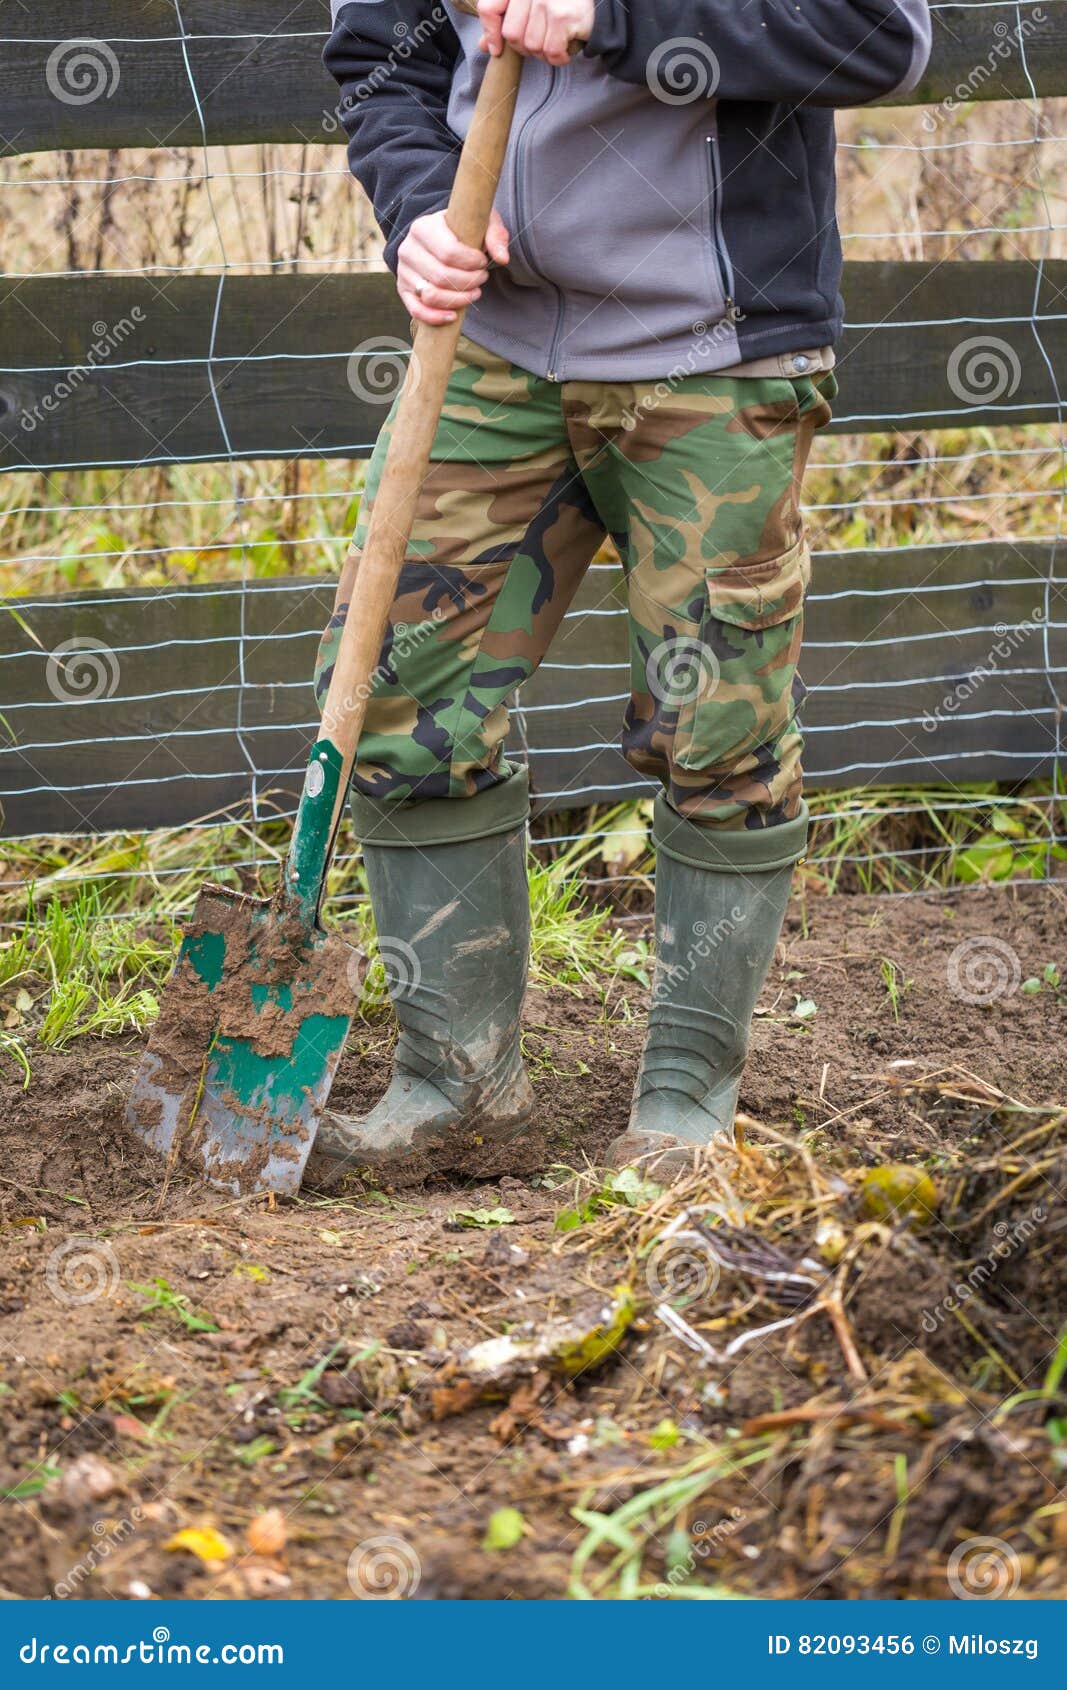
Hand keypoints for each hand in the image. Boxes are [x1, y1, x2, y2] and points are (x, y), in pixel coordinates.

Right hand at [397, 208, 510, 324]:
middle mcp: (408, 249)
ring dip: (458, 300)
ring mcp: (403, 272)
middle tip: (482, 278)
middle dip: (469, 282)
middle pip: (442, 276)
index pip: (449, 252)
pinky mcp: (404, 291)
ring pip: (431, 295)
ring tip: (474, 293)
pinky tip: (454, 316)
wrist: (436, 239)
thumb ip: (495, 235)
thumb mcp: (480, 223)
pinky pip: (417, 310)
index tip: (483, 262)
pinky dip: (436, 317)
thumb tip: (502, 259)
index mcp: (423, 227)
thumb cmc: (461, 231)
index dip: (471, 263)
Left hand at [477, 0, 593, 66]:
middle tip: (539, 41)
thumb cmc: (558, 2)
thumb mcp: (528, 4)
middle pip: (511, 34)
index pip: (489, 9)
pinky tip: (564, 50)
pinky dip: (558, 58)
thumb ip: (504, 20)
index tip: (497, 49)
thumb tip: (484, 45)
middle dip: (523, 46)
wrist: (596, 1)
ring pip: (531, 45)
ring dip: (543, 53)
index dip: (490, 33)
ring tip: (554, 41)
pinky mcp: (562, 16)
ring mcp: (546, 1)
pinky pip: (550, 52)